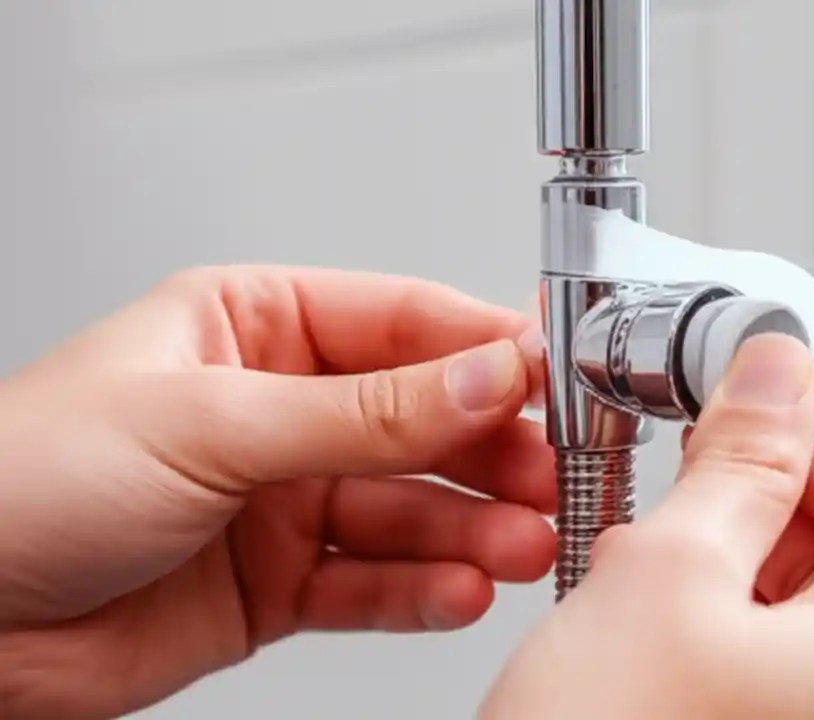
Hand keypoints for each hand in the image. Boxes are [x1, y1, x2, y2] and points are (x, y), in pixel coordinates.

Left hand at [0, 267, 555, 718]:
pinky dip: (420, 590)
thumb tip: (483, 375)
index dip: (483, 349)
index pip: (402, 324)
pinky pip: (371, 581)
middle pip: (421, 420)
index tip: (551, 378)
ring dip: (469, 529)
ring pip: (406, 507)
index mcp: (255, 327)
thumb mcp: (212, 422)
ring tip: (517, 546)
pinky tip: (458, 591)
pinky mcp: (277, 582)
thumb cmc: (22, 481)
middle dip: (489, 452)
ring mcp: (282, 498)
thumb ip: (366, 411)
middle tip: (548, 476)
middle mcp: (279, 408)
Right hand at [481, 334, 813, 718]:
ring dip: (735, 558)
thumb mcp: (670, 572)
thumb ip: (743, 458)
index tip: (753, 420)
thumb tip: (780, 372)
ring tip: (654, 556)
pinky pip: (781, 662)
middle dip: (774, 500)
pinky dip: (721, 619)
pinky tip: (650, 617)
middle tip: (691, 480)